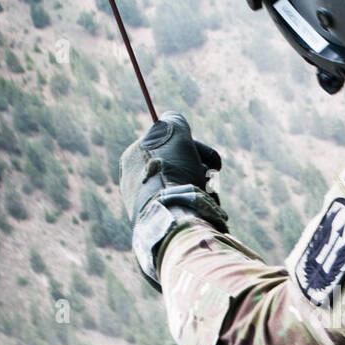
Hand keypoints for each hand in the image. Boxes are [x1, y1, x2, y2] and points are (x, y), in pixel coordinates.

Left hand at [118, 111, 226, 284]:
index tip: (211, 160)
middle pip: (179, 167)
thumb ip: (174, 120)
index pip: (168, 145)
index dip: (194, 149)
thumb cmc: (172, 173)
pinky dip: (198, 207)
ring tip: (208, 197)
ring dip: (203, 189)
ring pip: (185, 189)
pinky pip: (184, 210)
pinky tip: (202, 211)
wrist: (171, 218)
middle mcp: (135, 182)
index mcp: (133, 159)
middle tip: (211, 177)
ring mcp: (145, 206)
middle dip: (201, 170)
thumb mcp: (175, 134)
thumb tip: (172, 118)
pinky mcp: (157, 225)